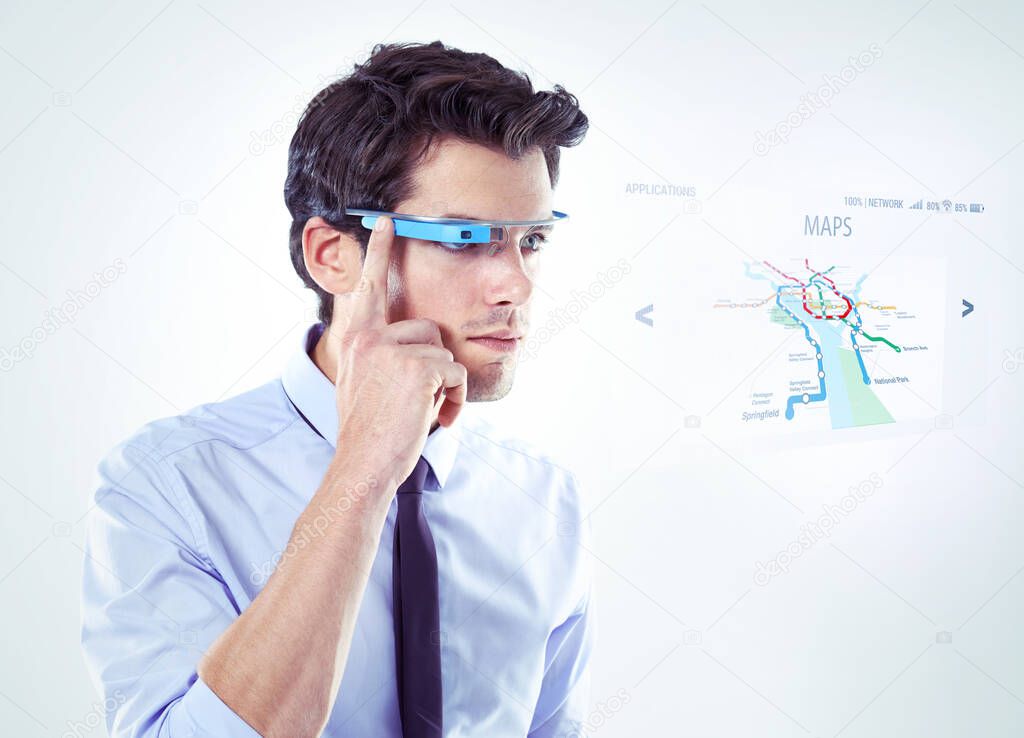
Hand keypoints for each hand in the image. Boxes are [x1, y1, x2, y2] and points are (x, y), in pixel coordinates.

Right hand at [329, 215, 466, 489]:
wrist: (362, 464)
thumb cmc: (365, 430)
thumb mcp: (358, 381)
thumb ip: (374, 353)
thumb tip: (406, 339)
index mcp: (355, 337)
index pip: (368, 286)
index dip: (378, 252)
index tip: (385, 222)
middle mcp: (369, 336)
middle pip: (427, 329)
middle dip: (434, 365)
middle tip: (419, 401)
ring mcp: (393, 349)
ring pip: (444, 354)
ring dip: (444, 387)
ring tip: (424, 412)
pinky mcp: (419, 367)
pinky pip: (455, 373)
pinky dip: (455, 400)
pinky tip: (438, 419)